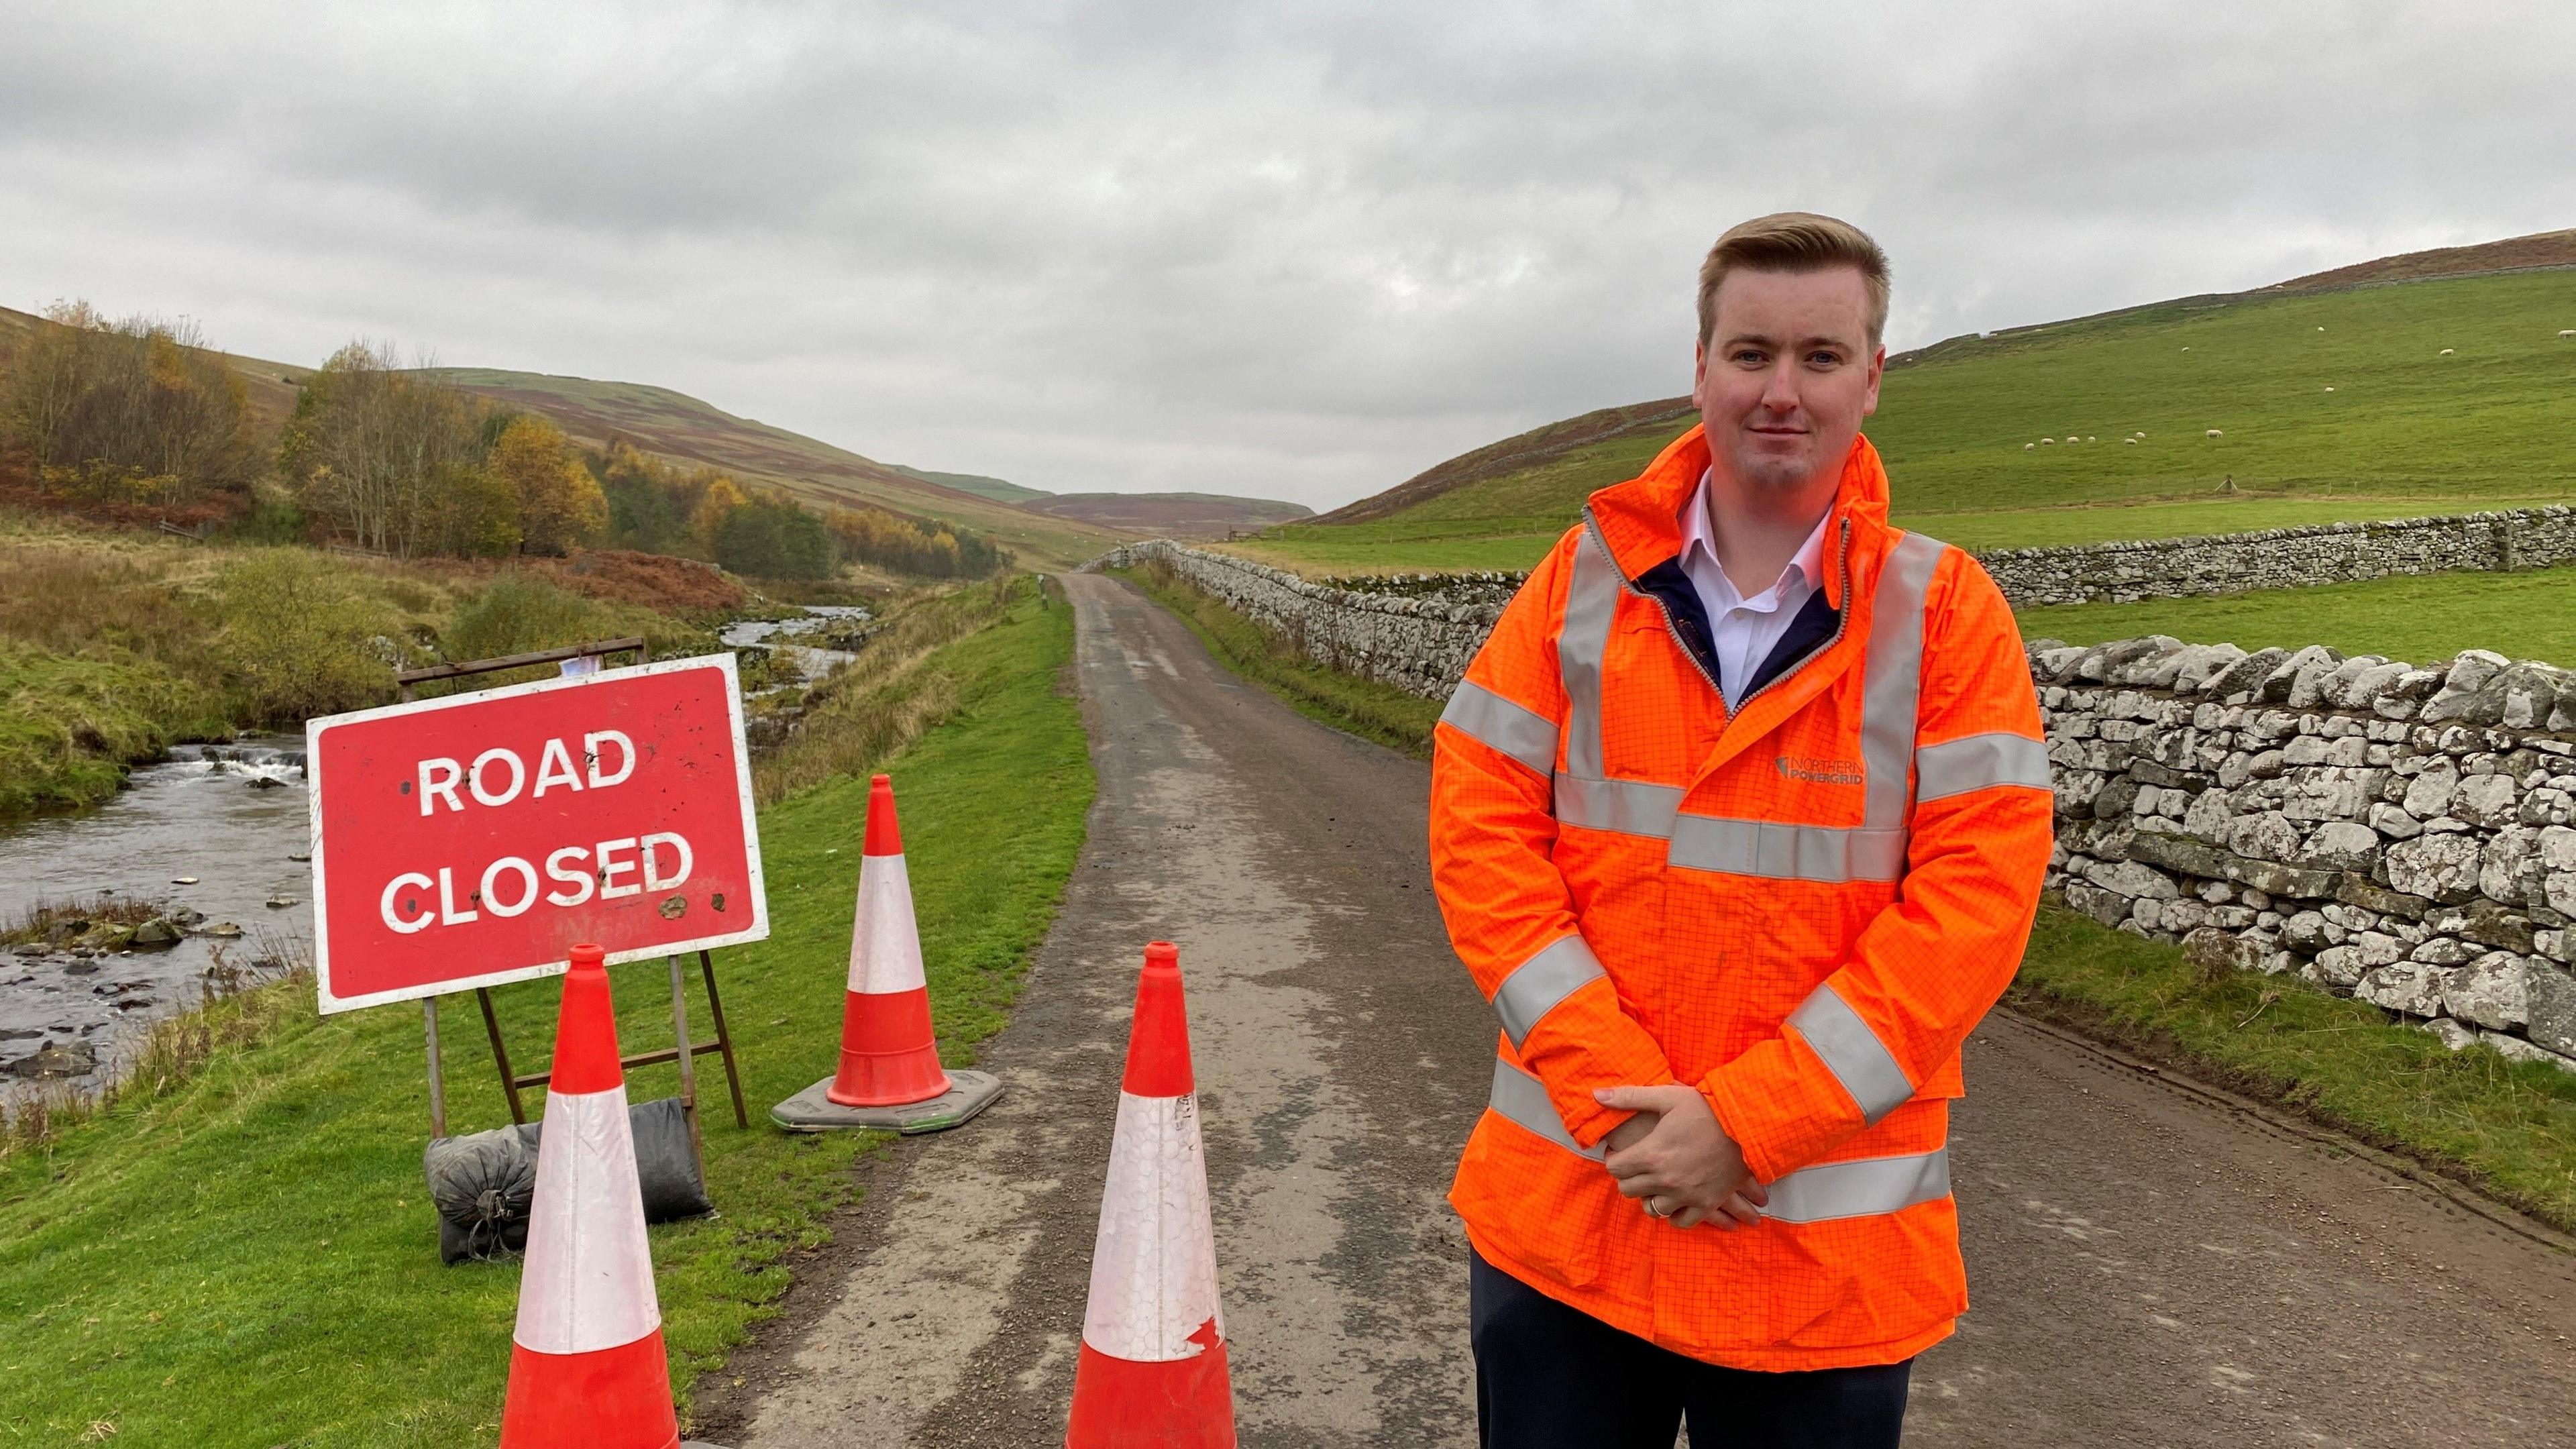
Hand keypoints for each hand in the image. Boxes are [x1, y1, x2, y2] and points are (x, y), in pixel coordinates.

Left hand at [1594, 1083, 1766, 1229]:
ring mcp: (1685, 1195)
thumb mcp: (1667, 1096)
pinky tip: (1674, 1202)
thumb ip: (1629, 1097)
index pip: (1615, 1168)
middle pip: (1628, 1190)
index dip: (1615, 1160)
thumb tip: (1595, 1095)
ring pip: (1652, 1209)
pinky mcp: (1706, 1204)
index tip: (1621, 1154)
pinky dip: (1674, 1215)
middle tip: (1636, 1168)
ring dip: (1650, 1197)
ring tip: (1655, 1185)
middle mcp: (1665, 1179)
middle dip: (1628, 1178)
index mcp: (1651, 1153)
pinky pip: (1681, 1222)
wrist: (1748, 1126)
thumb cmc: (1706, 1109)